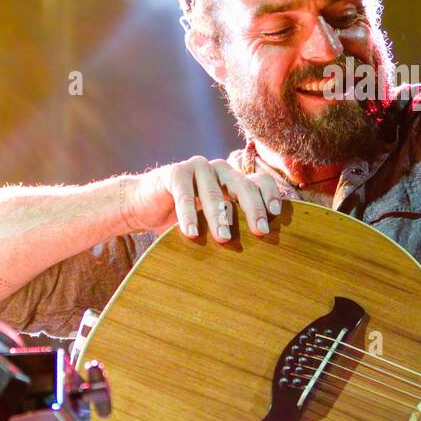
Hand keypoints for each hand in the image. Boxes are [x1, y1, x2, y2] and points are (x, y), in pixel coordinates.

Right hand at [124, 156, 282, 241]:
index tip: (275, 215)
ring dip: (219, 216)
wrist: (144, 206)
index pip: (259, 182)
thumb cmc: (184, 218)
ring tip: (223, 238)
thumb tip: (261, 253)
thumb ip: (232, 227)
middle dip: (253, 208)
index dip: (270, 196)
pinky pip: (184, 194)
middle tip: (260, 231)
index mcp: (234, 181)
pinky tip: (191, 232)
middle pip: (243, 185)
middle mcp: (220, 170)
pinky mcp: (175, 172)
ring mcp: (198, 167)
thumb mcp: (211, 223)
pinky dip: (188, 214)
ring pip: (213, 191)